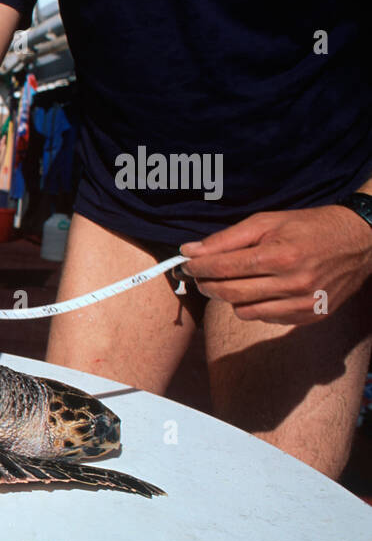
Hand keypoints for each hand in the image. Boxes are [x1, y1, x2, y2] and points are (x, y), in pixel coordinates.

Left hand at [180, 205, 371, 325]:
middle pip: (229, 292)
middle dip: (206, 283)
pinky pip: (264, 318)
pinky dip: (253, 306)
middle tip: (200, 274)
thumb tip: (189, 250)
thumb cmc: (308, 227)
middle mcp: (292, 283)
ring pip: (243, 311)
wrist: (359, 240)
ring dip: (229, 297)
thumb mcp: (267, 222)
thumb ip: (226, 239)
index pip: (223, 268)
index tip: (186, 264)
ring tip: (233, 280)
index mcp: (280, 255)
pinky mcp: (310, 316)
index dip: (198, 267)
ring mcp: (302, 304)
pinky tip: (260, 289)